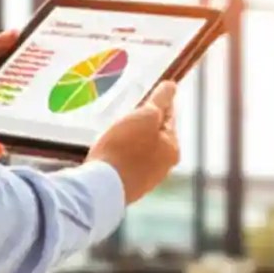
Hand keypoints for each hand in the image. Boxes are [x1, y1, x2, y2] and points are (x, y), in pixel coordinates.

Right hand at [85, 81, 179, 203]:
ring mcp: (146, 179)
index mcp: (172, 148)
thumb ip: (160, 101)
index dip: (157, 102)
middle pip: (155, 134)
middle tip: (126, 114)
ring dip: (131, 138)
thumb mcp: (145, 116)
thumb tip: (172, 86)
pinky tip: (110, 151)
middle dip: (143, 123)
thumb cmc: (125, 148)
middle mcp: (164, 166)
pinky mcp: (128, 186)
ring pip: (141, 149)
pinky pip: (128, 162)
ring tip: (115, 132)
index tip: (145, 95)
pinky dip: (122, 153)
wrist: (101, 186)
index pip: (168, 116)